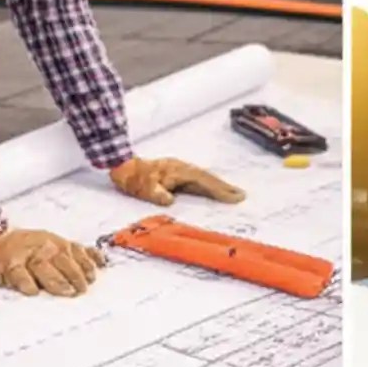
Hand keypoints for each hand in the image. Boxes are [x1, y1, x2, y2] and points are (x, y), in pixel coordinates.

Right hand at [0, 227, 105, 296]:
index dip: (86, 265)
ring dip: (56, 280)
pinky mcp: (9, 266)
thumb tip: (100, 262)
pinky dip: (26, 283)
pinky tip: (33, 292)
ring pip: (43, 267)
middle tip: (80, 290)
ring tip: (66, 291)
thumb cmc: (28, 246)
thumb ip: (75, 253)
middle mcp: (43, 247)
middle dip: (74, 275)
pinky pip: (19, 274)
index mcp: (56, 243)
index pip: (76, 253)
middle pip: (62, 261)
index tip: (92, 278)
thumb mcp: (53, 243)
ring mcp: (26, 256)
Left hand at [110, 157, 245, 206]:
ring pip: (205, 178)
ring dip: (219, 185)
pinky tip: (214, 190)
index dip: (219, 189)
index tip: (234, 197)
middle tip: (243, 196)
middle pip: (208, 178)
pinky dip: (210, 185)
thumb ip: (156, 194)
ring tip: (234, 194)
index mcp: (178, 171)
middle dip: (225, 187)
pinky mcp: (178, 174)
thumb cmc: (134, 178)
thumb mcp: (142, 187)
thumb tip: (169, 200)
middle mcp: (183, 168)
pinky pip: (199, 180)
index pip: (203, 181)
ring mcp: (181, 170)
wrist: (124, 166)